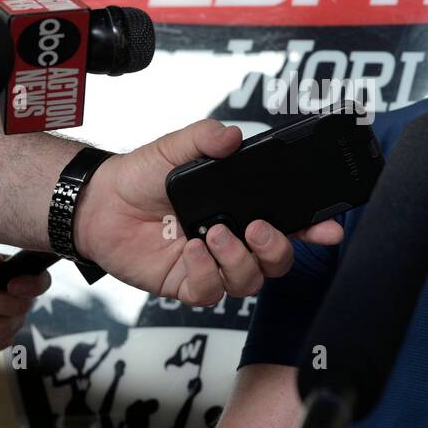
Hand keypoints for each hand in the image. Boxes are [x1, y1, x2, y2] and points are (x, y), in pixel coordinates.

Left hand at [76, 119, 344, 305]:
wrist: (98, 203)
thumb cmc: (140, 177)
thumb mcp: (175, 147)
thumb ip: (205, 137)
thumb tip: (232, 135)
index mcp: (240, 207)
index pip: (288, 222)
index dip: (313, 228)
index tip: (329, 228)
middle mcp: (232, 239)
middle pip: (277, 261)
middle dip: (277, 249)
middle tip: (258, 228)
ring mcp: (211, 265)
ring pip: (248, 282)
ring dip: (238, 259)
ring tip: (214, 233)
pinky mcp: (187, 283)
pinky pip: (210, 292)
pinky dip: (204, 271)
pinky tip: (189, 249)